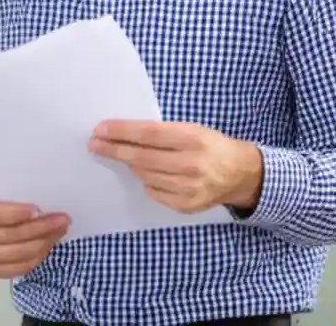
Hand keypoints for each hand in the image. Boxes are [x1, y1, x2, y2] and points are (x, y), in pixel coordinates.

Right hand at [0, 196, 69, 278]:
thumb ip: (12, 196)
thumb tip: (43, 200)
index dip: (17, 213)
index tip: (38, 209)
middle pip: (12, 235)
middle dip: (42, 227)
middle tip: (62, 219)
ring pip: (20, 253)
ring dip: (45, 242)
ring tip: (60, 230)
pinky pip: (21, 267)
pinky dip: (39, 256)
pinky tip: (48, 244)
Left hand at [88, 120, 262, 213]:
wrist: (240, 174)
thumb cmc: (211, 145)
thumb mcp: (193, 130)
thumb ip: (164, 133)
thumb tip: (124, 134)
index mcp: (193, 139)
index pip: (148, 134)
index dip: (121, 132)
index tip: (100, 129)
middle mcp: (191, 164)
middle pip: (141, 158)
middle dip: (114, 150)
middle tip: (94, 144)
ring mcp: (188, 188)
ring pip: (145, 176)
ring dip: (131, 166)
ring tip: (125, 157)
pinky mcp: (186, 205)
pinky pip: (154, 192)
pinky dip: (148, 181)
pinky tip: (151, 174)